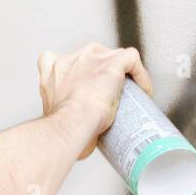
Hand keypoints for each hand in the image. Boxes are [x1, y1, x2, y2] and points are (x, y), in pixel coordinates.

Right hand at [38, 43, 153, 159]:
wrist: (72, 124)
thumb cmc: (64, 129)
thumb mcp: (58, 121)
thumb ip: (66, 119)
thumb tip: (80, 140)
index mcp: (51, 75)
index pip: (53, 58)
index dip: (71, 68)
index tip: (81, 81)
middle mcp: (69, 61)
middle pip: (90, 53)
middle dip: (102, 68)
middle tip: (111, 90)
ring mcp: (91, 59)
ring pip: (113, 54)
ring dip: (123, 71)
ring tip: (132, 91)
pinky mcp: (112, 63)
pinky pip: (132, 59)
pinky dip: (141, 73)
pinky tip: (144, 90)